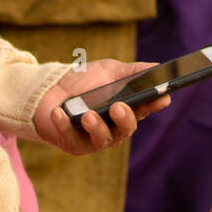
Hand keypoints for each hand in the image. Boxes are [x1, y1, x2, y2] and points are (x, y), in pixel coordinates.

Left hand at [33, 59, 171, 154]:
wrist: (49, 89)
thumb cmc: (84, 81)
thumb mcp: (109, 71)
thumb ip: (132, 71)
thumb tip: (157, 67)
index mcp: (127, 108)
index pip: (146, 107)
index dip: (155, 103)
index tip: (161, 96)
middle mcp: (115, 127)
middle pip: (126, 128)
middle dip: (124, 119)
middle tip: (118, 107)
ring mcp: (94, 138)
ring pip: (101, 139)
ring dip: (96, 127)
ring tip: (88, 115)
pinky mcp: (73, 144)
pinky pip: (71, 138)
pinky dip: (64, 125)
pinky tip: (58, 113)